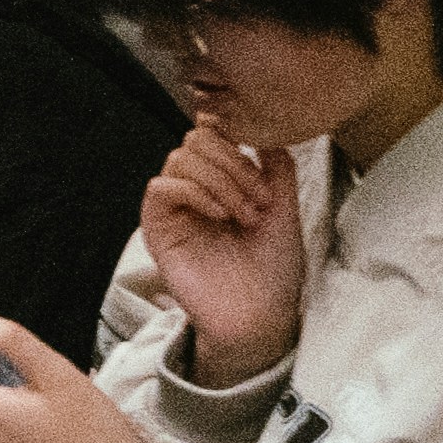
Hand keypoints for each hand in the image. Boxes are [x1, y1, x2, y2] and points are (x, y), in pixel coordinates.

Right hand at [140, 124, 312, 387]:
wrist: (262, 313)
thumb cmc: (273, 268)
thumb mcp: (285, 207)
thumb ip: (276, 166)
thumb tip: (266, 130)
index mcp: (221, 182)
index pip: (213, 133)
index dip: (239, 142)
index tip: (265, 177)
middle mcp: (194, 190)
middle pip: (195, 138)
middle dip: (233, 162)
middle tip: (259, 200)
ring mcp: (175, 208)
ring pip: (179, 158)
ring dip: (221, 181)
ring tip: (245, 214)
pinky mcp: (157, 229)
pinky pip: (160, 187)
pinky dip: (194, 191)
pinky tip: (219, 214)